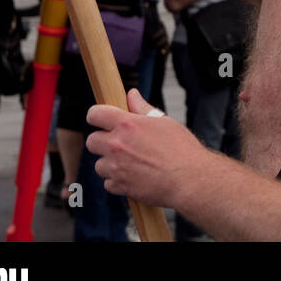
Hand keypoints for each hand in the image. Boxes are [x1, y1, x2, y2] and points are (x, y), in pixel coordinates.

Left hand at [87, 89, 202, 207]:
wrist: (189, 179)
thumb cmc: (181, 149)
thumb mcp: (164, 122)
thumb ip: (142, 108)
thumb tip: (131, 95)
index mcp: (127, 124)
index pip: (95, 114)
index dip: (96, 116)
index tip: (100, 119)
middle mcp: (117, 144)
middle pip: (91, 141)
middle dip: (102, 141)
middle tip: (119, 143)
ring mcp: (116, 167)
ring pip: (99, 164)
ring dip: (110, 164)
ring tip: (131, 163)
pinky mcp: (119, 186)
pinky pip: (108, 183)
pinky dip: (118, 181)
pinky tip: (135, 177)